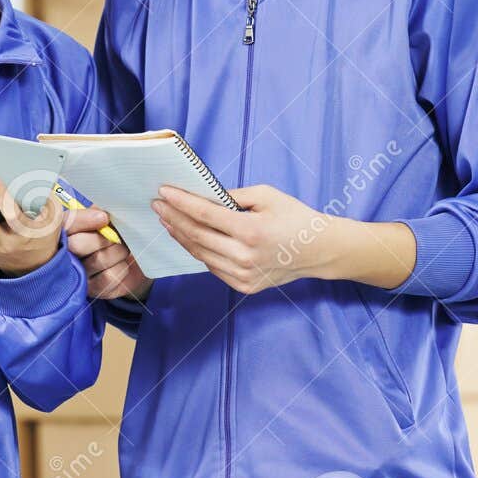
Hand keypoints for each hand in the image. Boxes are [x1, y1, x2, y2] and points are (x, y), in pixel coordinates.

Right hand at [66, 207, 151, 301]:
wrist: (130, 261)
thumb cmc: (113, 234)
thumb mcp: (105, 217)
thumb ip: (99, 210)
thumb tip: (101, 210)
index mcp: (64, 231)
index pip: (64, 224)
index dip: (83, 220)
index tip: (104, 217)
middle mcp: (64, 254)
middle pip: (76, 244)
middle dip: (102, 238)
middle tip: (117, 237)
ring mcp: (76, 275)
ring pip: (97, 259)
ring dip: (118, 252)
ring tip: (122, 250)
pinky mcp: (91, 290)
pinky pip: (109, 277)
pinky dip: (122, 268)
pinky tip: (121, 265)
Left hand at [153, 183, 337, 294]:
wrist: (319, 251)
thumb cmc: (295, 217)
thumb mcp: (267, 195)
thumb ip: (233, 195)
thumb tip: (204, 195)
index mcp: (251, 230)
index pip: (205, 215)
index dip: (181, 202)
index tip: (163, 192)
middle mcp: (245, 256)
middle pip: (197, 236)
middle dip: (173, 218)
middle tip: (158, 205)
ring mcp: (243, 275)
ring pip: (201, 254)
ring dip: (181, 236)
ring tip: (168, 221)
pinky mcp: (244, 286)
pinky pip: (213, 267)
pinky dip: (199, 252)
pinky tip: (189, 238)